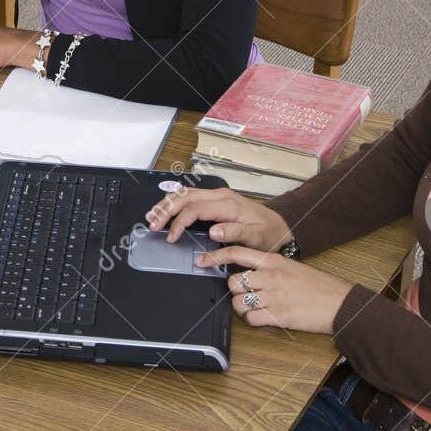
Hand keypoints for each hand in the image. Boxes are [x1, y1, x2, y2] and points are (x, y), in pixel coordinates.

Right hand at [145, 185, 290, 253]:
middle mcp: (220, 196)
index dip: (179, 222)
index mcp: (228, 205)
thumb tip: (213, 230)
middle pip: (185, 197)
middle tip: (152, 224)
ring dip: (167, 204)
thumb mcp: (254, 237)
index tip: (171, 237)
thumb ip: (234, 233)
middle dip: (166, 210)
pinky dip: (175, 203)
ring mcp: (217, 196)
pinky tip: (167, 210)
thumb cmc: (267, 233)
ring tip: (153, 216)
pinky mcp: (215, 200)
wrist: (279, 226)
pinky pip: (190, 197)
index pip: (195, 209)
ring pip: (185, 193)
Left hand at [205, 248, 352, 333]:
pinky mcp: (278, 315)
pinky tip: (266, 316)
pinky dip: (254, 320)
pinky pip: (251, 319)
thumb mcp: (292, 267)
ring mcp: (274, 296)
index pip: (237, 253)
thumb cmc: (318, 286)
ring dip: (242, 307)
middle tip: (246, 294)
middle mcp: (271, 276)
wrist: (340, 302)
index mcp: (274, 261)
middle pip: (233, 281)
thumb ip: (269, 267)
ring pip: (238, 301)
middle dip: (235, 290)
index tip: (201, 260)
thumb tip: (246, 271)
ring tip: (257, 306)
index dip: (215, 256)